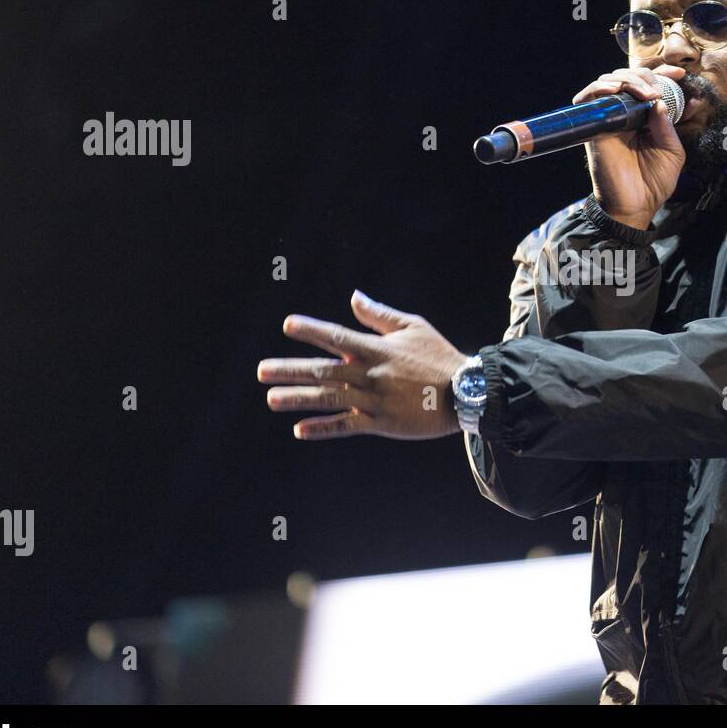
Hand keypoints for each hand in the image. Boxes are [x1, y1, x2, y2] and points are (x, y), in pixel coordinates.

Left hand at [258, 291, 467, 440]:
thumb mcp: (414, 327)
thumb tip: (354, 297)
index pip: (337, 336)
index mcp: (377, 349)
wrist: (465, 393)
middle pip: (323, 370)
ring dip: (298, 399)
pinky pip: (346, 426)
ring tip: (271, 398)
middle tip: (261, 371)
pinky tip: (300, 430)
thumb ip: (380, 315)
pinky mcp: (380, 422)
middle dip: (290, 370)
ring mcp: (374, 400)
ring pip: (329, 399)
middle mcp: (370, 374)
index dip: (311, 330)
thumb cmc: (439, 357)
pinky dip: (323, 428)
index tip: (287, 325)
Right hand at [572, 64, 685, 229]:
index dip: (663, 74)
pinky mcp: (594, 128)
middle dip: (646, 76)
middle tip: (659, 89)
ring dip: (628, 79)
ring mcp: (608, 120)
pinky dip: (599, 88)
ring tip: (646, 93)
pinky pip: (589, 98)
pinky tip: (616, 89)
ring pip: (609, 82)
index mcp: (645, 118)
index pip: (649, 86)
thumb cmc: (654, 183)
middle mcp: (625, 115)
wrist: (636, 206)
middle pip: (628, 77)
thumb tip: (660, 101)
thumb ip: (667, 125)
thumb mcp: (673, 152)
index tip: (680, 74)